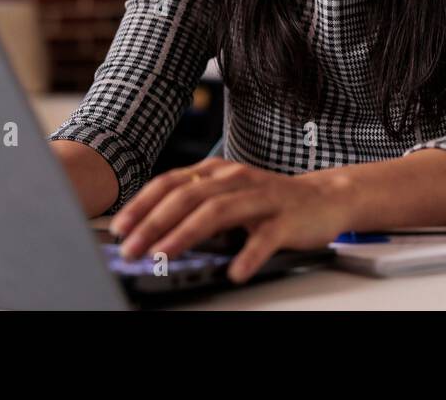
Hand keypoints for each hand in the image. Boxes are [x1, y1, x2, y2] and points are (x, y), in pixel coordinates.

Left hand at [109, 158, 353, 283]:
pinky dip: (248, 256)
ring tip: (163, 256)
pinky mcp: (286, 219)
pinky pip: (265, 238)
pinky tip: (234, 273)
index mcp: (217, 172)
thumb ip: (196, 207)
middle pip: (187, 196)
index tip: (120, 228)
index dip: (142, 204)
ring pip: (217, 212)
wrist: (325, 197)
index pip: (171, 183)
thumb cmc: (270, 201)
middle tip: (132, 248)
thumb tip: (150, 233)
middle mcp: (235, 179)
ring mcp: (262, 197)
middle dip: (154, 222)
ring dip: (185, 235)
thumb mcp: (228, 197)